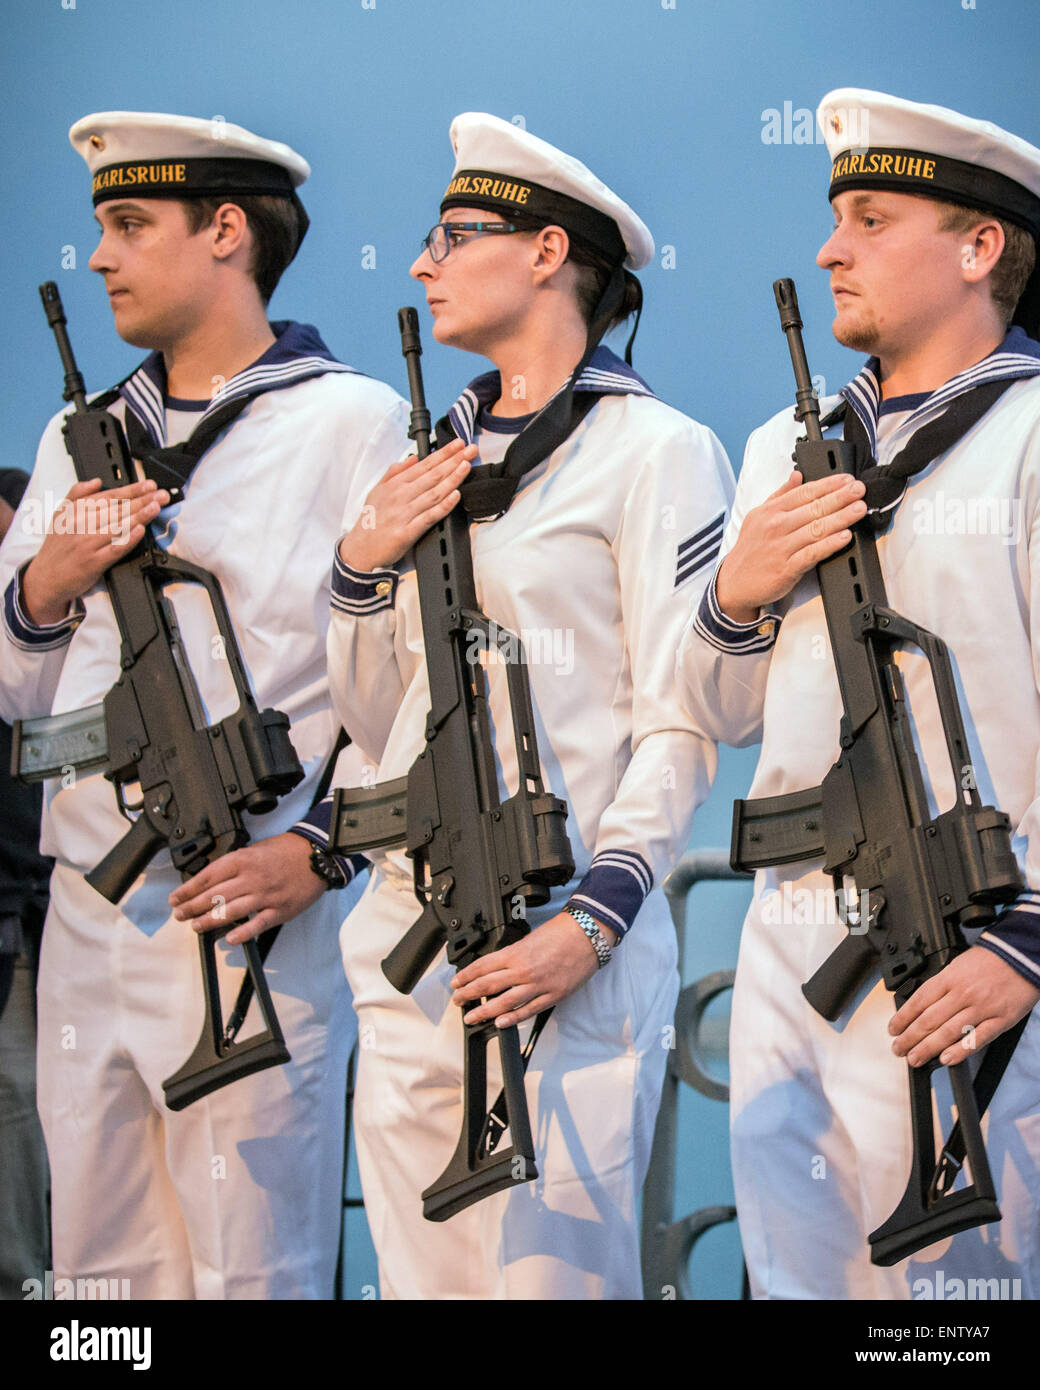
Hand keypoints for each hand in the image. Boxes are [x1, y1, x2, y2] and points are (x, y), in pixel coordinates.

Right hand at [21, 477, 169, 624]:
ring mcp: (87, 544)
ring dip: (140, 515)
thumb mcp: (60, 515)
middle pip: (117, 509)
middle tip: (161, 495)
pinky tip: (140, 531)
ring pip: (117, 526)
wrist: (46, 578)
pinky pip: (114, 549)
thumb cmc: (58, 547)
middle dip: (142, 500)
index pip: (108, 497)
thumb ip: (77, 494)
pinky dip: (128, 539)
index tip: (149, 485)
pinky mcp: (93, 563)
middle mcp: (81, 525)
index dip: (131, 490)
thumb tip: (96, 481)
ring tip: (156, 507)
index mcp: (75, 511)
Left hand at [168, 833, 322, 943]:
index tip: (176, 898)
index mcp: (242, 860)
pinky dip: (242, 933)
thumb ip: (234, 864)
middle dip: (192, 907)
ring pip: (231, 911)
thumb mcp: (254, 849)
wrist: (316, 855)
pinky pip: (258, 924)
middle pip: (214, 896)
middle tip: (180, 915)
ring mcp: (265, 896)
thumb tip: (211, 881)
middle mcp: (251, 878)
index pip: (207, 877)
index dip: (188, 890)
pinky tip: (229, 939)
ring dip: (209, 921)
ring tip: (196, 926)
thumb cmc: (285, 851)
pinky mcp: (280, 910)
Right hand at [338, 439, 476, 571]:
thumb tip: (413, 458)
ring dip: (453, 478)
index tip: (458, 444)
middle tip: (470, 450)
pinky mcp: (407, 532)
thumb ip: (394, 472)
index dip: (443, 453)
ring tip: (466, 466)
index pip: (424, 465)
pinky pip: (429, 517)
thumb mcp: (377, 490)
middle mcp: (400, 496)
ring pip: (434, 493)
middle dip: (453, 460)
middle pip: (432, 475)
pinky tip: (456, 496)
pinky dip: (444, 506)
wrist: (360, 549)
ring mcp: (404, 514)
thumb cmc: (371, 520)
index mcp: (395, 485)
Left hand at [450, 912, 617, 1027]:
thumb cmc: (560, 933)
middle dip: (468, 995)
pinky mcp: (553, 995)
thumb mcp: (529, 939)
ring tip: (472, 1017)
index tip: (456, 983)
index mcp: (515, 953)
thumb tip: (496, 968)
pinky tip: (500, 1023)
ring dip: (484, 1011)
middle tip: (457, 1001)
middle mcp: (523, 970)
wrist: (587, 934)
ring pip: (504, 1002)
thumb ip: (513, 955)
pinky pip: (529, 1010)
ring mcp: (538, 985)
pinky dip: (513, 1019)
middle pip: (487, 986)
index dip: (465, 976)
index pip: (482, 967)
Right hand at [714, 470, 866, 622]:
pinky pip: (812, 554)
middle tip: (859, 489)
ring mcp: (781, 548)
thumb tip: (797, 475)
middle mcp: (775, 527)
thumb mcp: (757, 516)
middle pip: (813, 508)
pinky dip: (829, 545)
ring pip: (816, 529)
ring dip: (841, 517)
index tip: (846, 479)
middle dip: (840, 497)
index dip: (828, 484)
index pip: (804, 493)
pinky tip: (844, 537)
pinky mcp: (786, 569)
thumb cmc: (750, 550)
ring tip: (859, 509)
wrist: (734, 583)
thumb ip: (780, 495)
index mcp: (770, 511)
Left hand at [889, 946, 1039, 1067]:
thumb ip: (941, 985)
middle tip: (899, 1049)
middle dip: (910, 1038)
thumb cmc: (989, 961)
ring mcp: (982, 1008)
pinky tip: (945, 1059)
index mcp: (949, 978)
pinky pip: (977, 1039)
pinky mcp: (1000, 1020)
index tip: (893, 1030)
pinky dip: (960, 1051)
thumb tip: (920, 1007)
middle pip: (929, 1020)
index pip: (918, 1001)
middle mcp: (962, 994)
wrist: (1021, 956)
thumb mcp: (957, 965)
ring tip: (915, 1058)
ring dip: (928, 1048)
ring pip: (948, 1032)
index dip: (902, 1018)